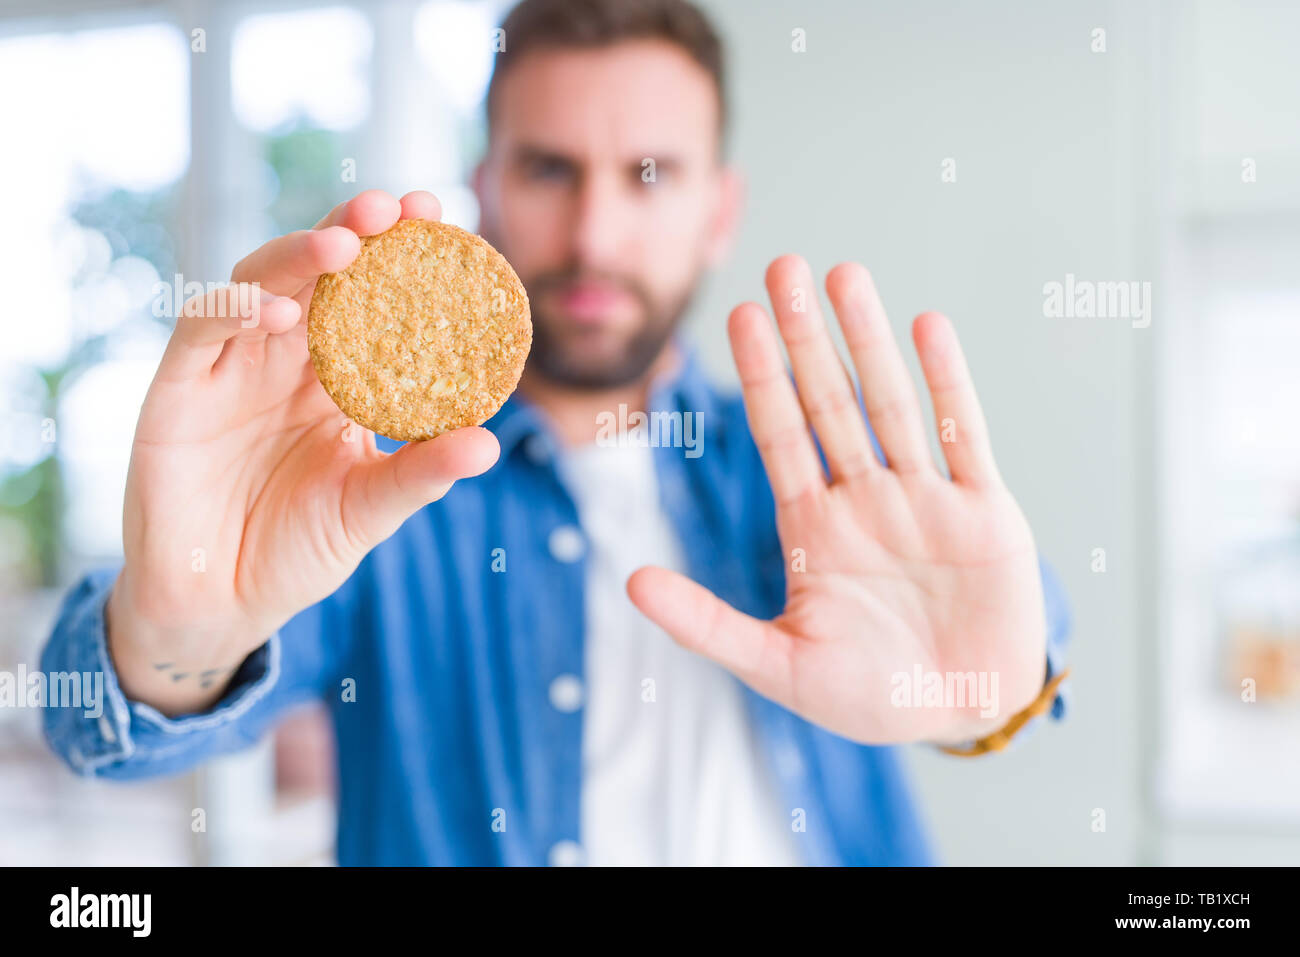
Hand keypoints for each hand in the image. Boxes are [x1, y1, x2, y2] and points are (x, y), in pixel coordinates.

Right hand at [108, 190, 499, 715]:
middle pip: (318, 273)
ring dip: (297, 255)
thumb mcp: (369, 508)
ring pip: (260, 282)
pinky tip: (277, 308)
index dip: (404, 255)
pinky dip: (237, 307)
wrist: (221, 603)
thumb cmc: (298, 548)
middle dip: (355, 230)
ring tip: (343, 245)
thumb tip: (488, 445)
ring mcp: (231, 365)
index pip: (373, 298)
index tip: (443, 218)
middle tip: (396, 208)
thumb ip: (420, 473)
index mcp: (338, 377)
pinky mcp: (179, 386)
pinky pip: (203, 328)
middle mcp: (286, 358)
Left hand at [628, 255, 1045, 745]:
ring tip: (845, 275)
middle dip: (805, 338)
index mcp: (813, 529)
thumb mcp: (778, 664)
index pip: (780, 435)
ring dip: (869, 341)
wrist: (964, 716)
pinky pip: (964, 434)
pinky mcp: (982, 510)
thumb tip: (630, 583)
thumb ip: (706, 623)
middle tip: (783, 267)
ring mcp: (924, 498)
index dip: (760, 376)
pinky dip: (949, 383)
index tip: (739, 316)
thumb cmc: (870, 695)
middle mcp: (865, 499)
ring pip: (892, 403)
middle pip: (829, 402)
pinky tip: (928, 327)